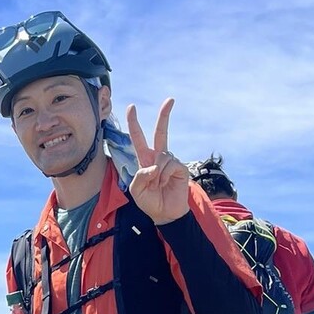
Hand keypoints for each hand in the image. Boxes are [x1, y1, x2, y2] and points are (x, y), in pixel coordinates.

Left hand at [126, 99, 189, 225]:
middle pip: (161, 132)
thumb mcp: (136, 190)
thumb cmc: (150, 201)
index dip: (134, 123)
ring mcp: (171, 161)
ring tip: (158, 185)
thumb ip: (140, 176)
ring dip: (157, 174)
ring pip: (162, 156)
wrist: (165, 214)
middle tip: (170, 99)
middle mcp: (158, 157)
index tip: (132, 107)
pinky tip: (166, 184)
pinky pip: (169, 164)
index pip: (138, 138)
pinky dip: (164, 175)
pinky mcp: (181, 168)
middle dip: (165, 115)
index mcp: (145, 160)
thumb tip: (154, 165)